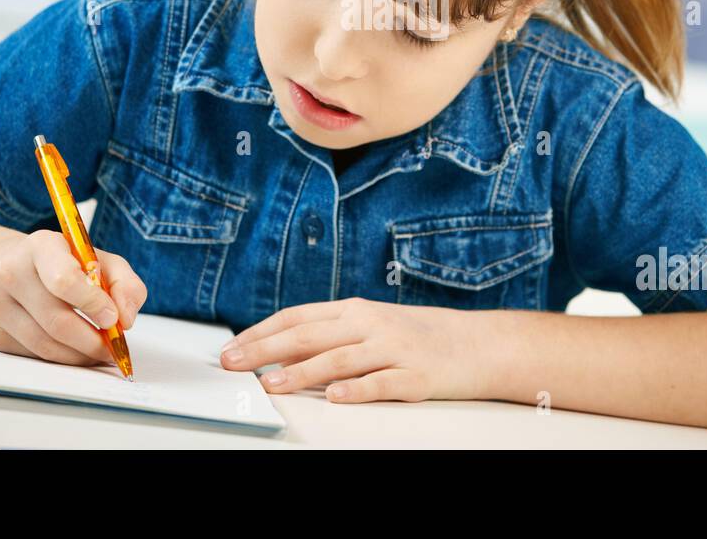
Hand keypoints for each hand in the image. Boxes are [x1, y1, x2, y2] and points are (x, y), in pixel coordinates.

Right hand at [0, 229, 147, 366]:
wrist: (13, 268)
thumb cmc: (64, 263)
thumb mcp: (100, 260)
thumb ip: (125, 283)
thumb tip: (125, 318)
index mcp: (40, 246)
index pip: (64, 280)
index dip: (93, 304)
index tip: (113, 319)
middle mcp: (10, 272)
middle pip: (56, 320)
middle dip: (92, 341)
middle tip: (114, 347)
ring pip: (45, 345)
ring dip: (79, 356)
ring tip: (100, 353)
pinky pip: (34, 355)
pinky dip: (62, 359)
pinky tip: (77, 352)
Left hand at [218, 297, 494, 403]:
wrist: (474, 344)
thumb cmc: (414, 336)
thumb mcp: (370, 324)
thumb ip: (330, 333)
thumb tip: (276, 348)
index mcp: (353, 310)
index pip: (297, 317)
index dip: (261, 332)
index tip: (231, 349)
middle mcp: (369, 324)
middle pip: (309, 336)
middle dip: (265, 350)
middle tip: (233, 365)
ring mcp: (393, 349)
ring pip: (339, 359)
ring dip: (302, 372)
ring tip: (271, 384)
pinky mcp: (414, 376)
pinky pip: (381, 383)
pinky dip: (356, 389)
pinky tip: (335, 397)